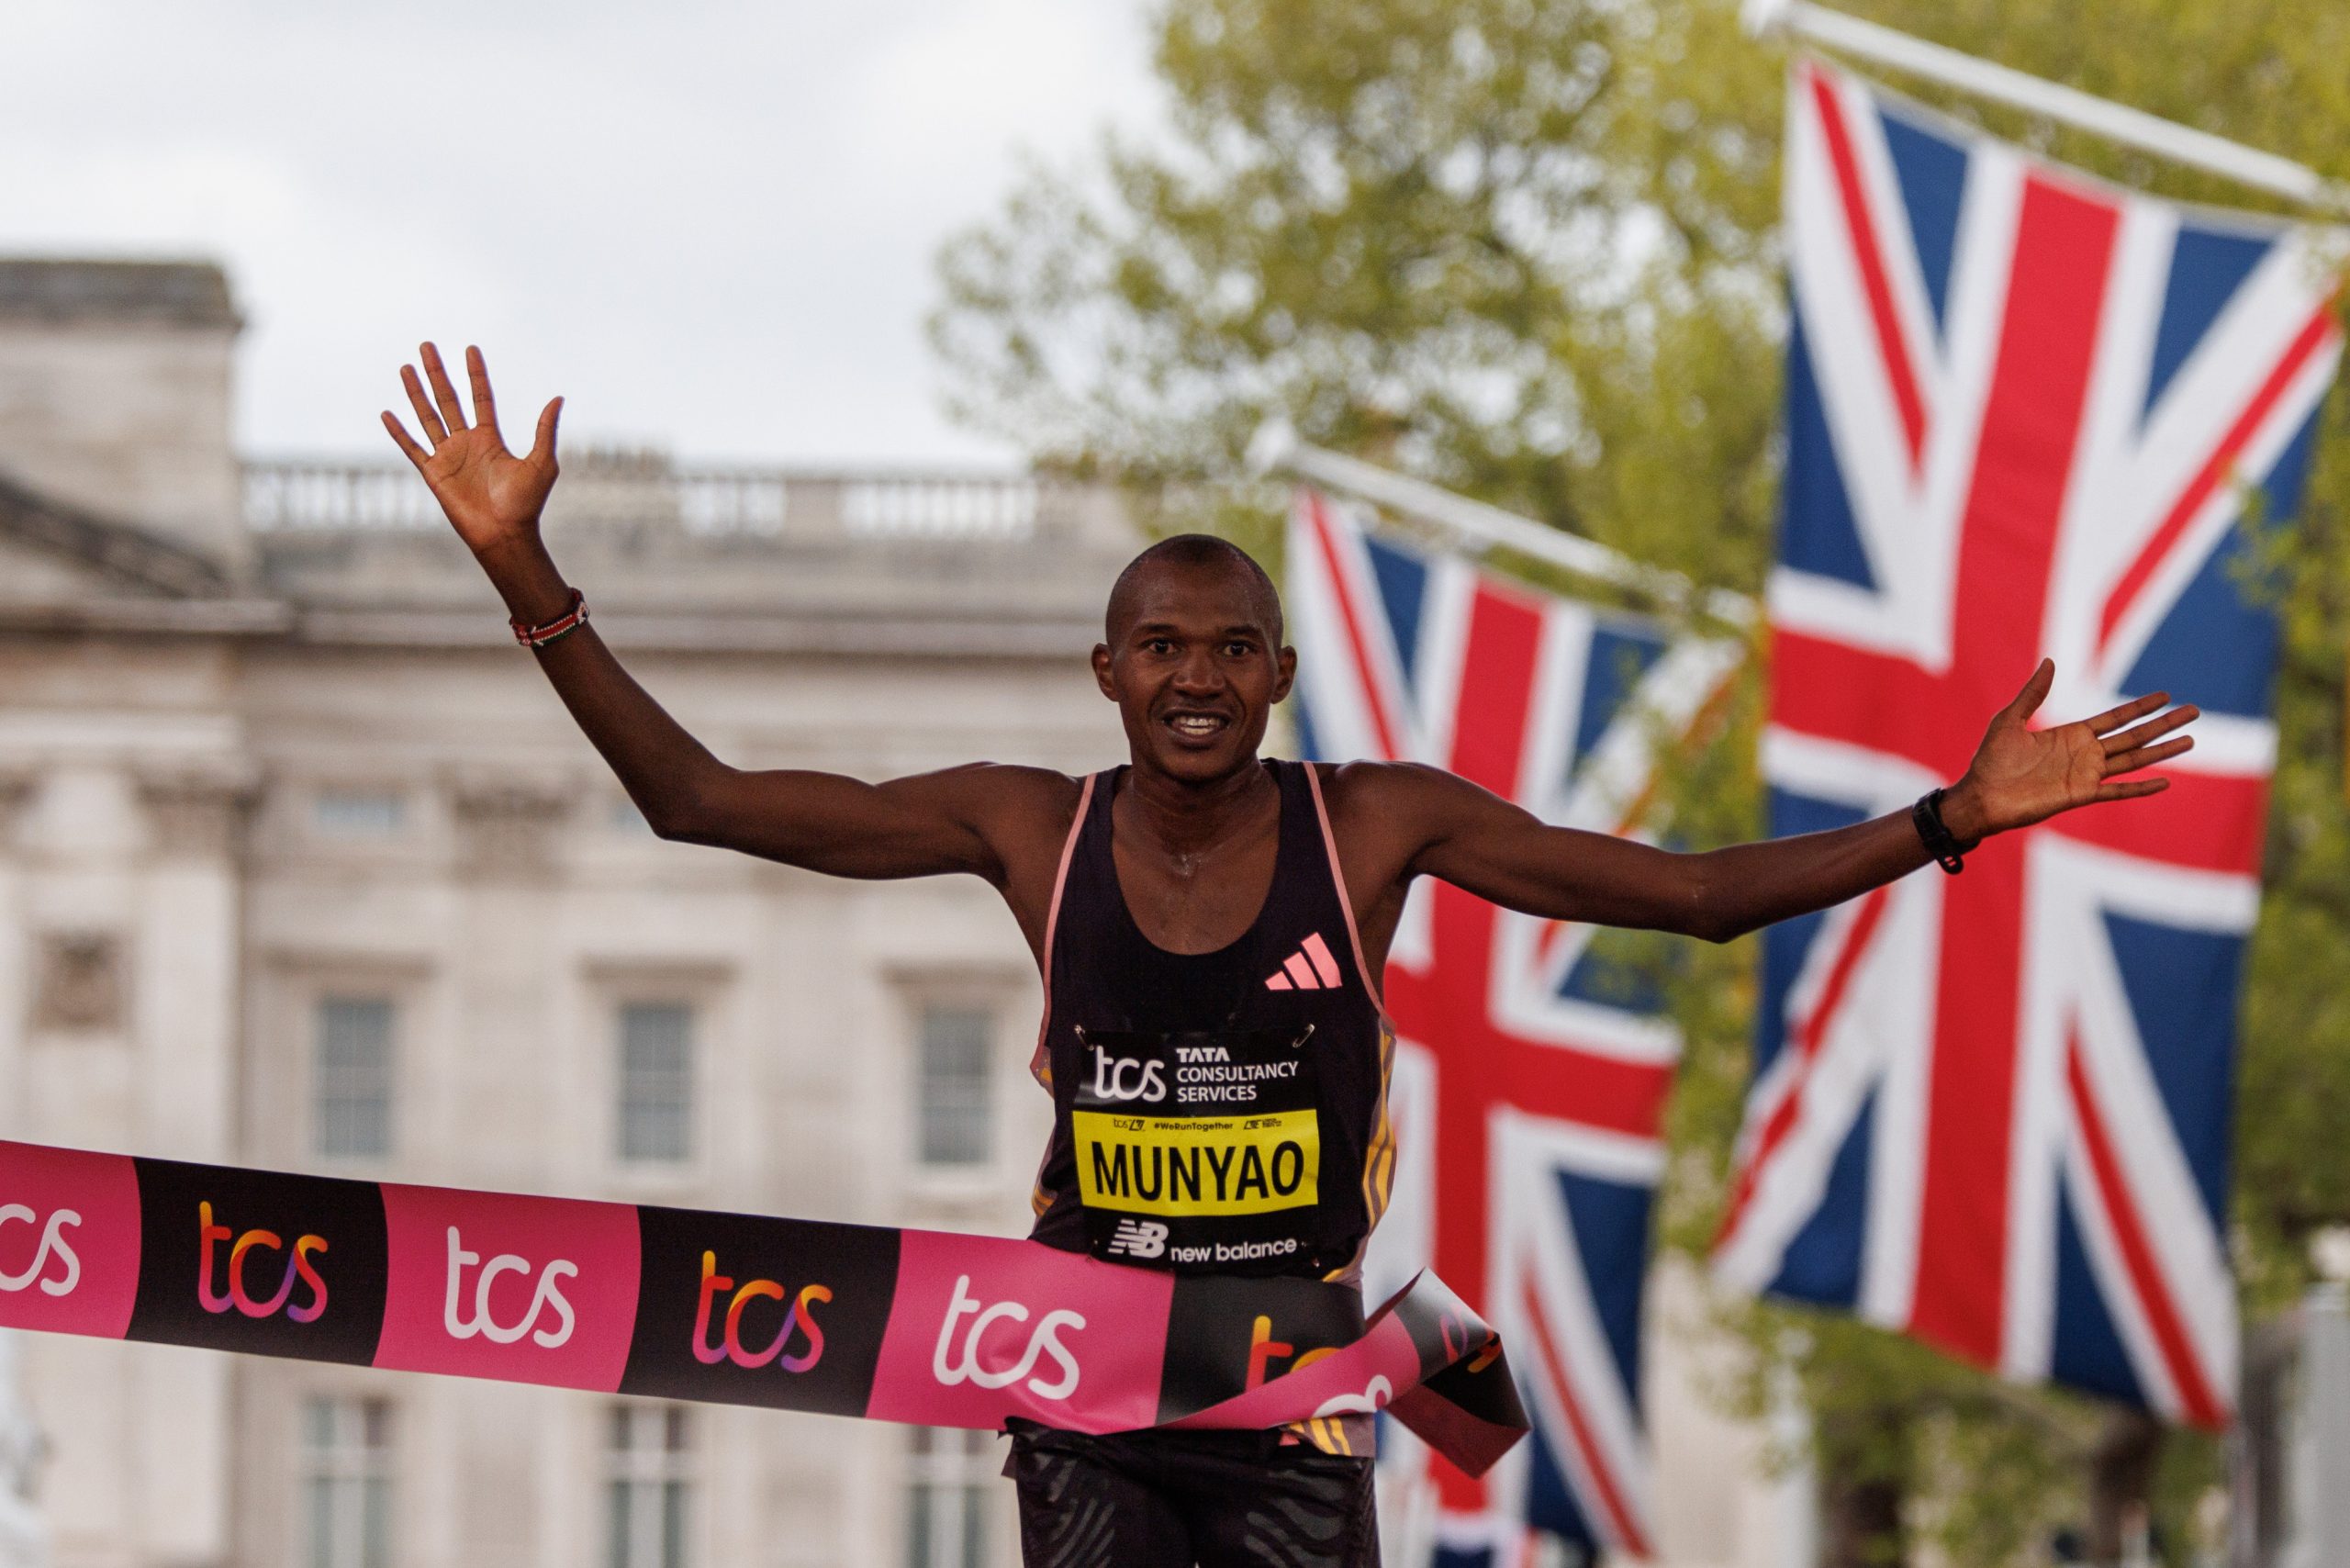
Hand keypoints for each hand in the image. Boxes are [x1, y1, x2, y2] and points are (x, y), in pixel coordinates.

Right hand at [381, 343, 561, 560]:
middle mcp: (467, 443)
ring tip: (406, 367)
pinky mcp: (434, 473)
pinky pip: (412, 448)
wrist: (505, 533)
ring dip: (415, 393)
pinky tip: (387, 414)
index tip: (471, 350)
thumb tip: (558, 399)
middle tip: (427, 346)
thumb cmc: (526, 503)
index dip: (476, 375)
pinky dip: (399, 432)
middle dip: (437, 373)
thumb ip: (545, 430)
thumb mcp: (542, 463)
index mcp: (490, 439)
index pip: (481, 398)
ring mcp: (448, 457)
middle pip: (448, 400)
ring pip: (428, 417)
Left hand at [1940, 660, 2196, 842]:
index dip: (2140, 707)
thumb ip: (2033, 693)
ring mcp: (2086, 775)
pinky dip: (2141, 788)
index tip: (2166, 695)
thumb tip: (2050, 662)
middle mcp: (2085, 754)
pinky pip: (2117, 791)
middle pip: (2134, 736)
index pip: (2116, 718)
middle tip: (2194, 711)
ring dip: (2162, 751)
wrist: (1981, 796)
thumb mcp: (2010, 719)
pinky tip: (2165, 782)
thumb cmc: (1990, 760)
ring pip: (2134, 760)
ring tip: (2190, 740)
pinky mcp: (2081, 795)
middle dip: (2163, 724)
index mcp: (2072, 734)